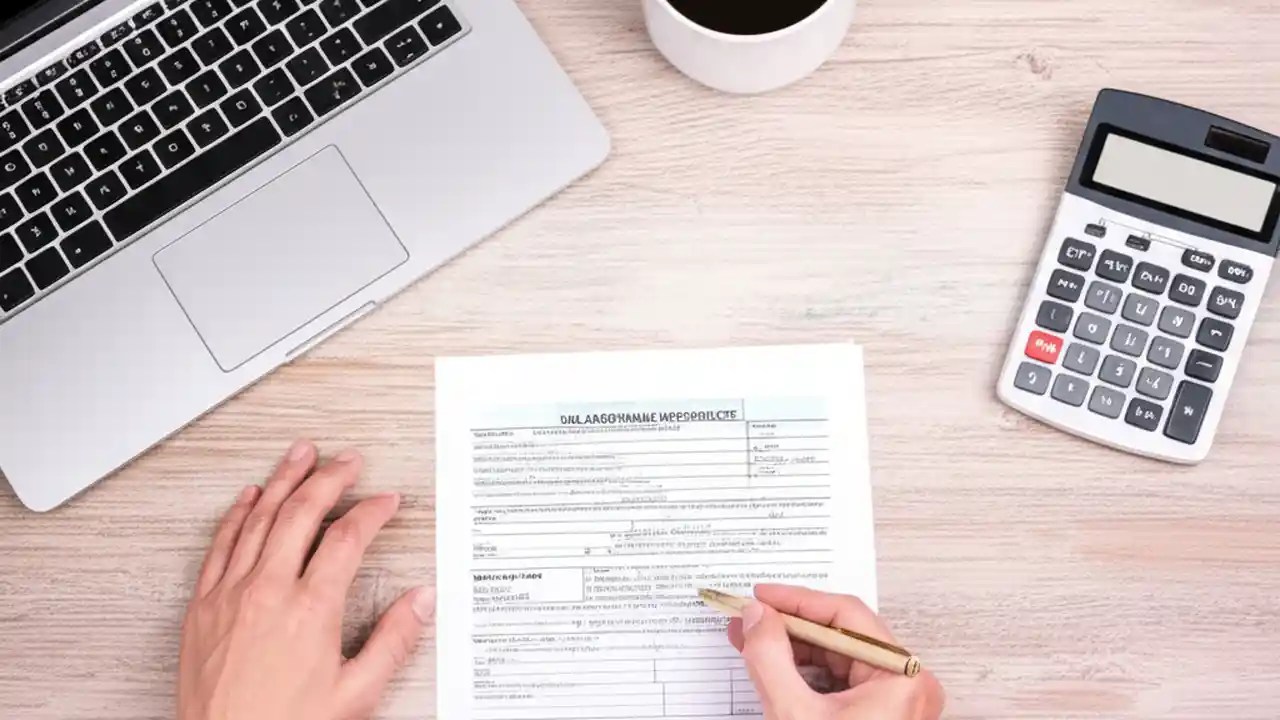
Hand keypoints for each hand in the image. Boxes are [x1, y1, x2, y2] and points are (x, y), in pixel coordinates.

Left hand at [178, 441, 432, 719]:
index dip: (372, 511)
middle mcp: (267, 592)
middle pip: (303, 513)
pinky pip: (220, 544)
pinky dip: (237, 514)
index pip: (348, 538)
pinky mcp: (202, 607)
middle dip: (330, 478)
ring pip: (259, 518)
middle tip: (348, 462)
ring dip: (283, 480)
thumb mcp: (356, 694)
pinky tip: (249, 497)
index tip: (386, 502)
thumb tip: (421, 601)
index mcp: (310, 610)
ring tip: (300, 455)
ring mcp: (230, 595)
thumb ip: (393, 642)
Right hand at [728, 585, 943, 719]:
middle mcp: (907, 686)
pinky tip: (774, 669)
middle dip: (788, 627)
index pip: (845, 616)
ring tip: (751, 643)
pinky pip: (839, 683)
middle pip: (841, 637)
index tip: (761, 596)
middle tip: (749, 619)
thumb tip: (756, 617)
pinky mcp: (879, 719)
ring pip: (837, 660)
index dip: (796, 601)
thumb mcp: (793, 714)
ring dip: (792, 650)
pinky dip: (805, 675)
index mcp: (902, 677)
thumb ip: (770, 657)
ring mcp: (895, 704)